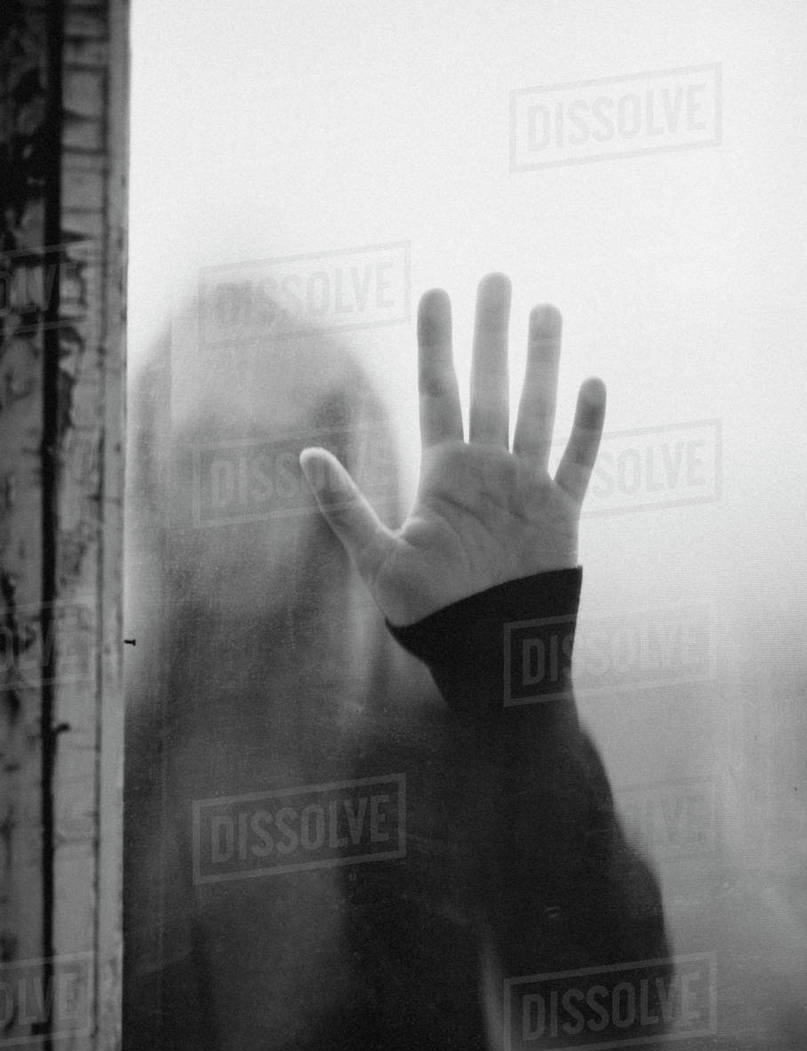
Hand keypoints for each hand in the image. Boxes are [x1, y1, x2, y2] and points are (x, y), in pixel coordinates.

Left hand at [299, 273, 605, 626]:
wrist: (483, 653)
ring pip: (538, 410)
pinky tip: (593, 384)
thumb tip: (306, 455)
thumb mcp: (378, 559)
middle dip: (492, 333)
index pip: (440, 390)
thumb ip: (346, 506)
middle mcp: (485, 469)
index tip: (437, 292)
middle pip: (491, 385)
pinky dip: (586, 427)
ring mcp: (525, 487)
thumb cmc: (428, 614)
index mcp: (444, 471)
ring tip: (546, 312)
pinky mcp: (559, 513)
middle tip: (497, 278)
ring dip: (543, 363)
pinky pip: (577, 462)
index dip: (437, 343)